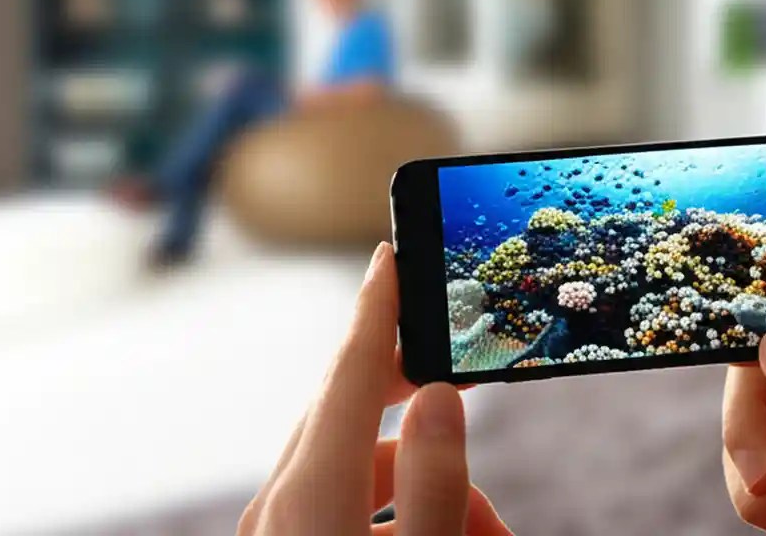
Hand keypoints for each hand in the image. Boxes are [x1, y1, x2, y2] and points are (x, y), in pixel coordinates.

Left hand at [239, 243, 510, 534]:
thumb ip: (434, 482)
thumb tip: (437, 399)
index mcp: (312, 496)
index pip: (349, 373)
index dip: (376, 308)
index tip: (388, 257)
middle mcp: (283, 505)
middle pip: (358, 419)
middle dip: (429, 419)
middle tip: (473, 391)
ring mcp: (278, 531)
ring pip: (362, 469)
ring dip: (429, 485)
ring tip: (487, 531)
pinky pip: (344, 506)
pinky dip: (399, 513)